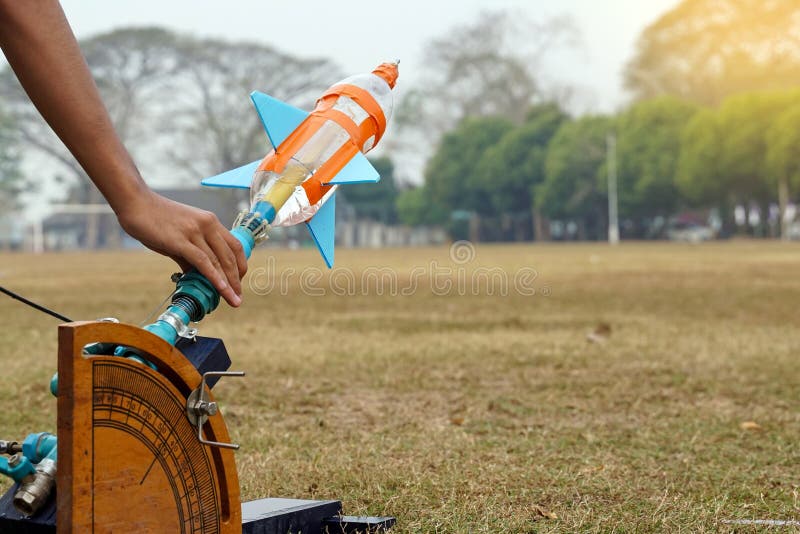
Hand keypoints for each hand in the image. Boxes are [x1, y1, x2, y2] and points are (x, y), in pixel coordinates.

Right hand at [117, 190, 246, 306]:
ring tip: (233, 300)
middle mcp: (208, 224)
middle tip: (238, 298)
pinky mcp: (181, 240)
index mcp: (211, 222)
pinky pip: (203, 262)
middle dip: (237, 280)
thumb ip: (190, 255)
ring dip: (229, 283)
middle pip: (231, 256)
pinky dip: (214, 277)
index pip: (235, 246)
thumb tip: (194, 275)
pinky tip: (220, 289)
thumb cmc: (155, 219)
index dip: (240, 265)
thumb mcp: (180, 236)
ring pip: (219, 260)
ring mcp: (195, 231)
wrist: (135, 202)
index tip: (238, 282)